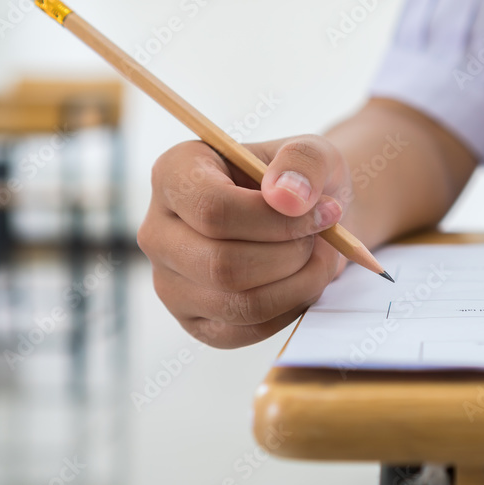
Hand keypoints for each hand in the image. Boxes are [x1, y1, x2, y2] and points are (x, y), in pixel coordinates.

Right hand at [138, 136, 349, 347]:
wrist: (305, 217)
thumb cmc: (300, 181)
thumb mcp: (312, 154)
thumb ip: (303, 162)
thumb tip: (286, 198)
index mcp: (175, 174)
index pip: (213, 210)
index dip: (278, 221)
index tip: (325, 212)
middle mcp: (158, 231)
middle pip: (223, 265)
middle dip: (292, 256)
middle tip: (323, 238)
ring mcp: (169, 283)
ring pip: (239, 304)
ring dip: (299, 284)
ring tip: (320, 257)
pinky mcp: (194, 322)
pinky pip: (247, 330)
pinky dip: (290, 309)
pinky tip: (303, 281)